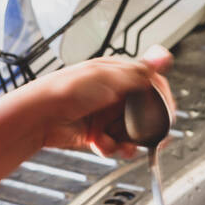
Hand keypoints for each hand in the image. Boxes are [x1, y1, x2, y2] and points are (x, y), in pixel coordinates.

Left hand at [26, 45, 174, 157]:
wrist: (37, 117)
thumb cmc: (64, 89)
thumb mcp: (105, 76)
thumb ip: (137, 71)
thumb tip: (163, 56)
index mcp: (118, 75)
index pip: (152, 85)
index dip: (162, 100)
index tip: (167, 116)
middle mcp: (114, 95)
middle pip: (145, 114)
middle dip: (147, 128)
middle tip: (152, 140)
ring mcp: (105, 116)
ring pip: (132, 133)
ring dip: (129, 142)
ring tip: (120, 145)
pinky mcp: (97, 134)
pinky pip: (115, 145)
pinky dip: (112, 149)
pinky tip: (103, 145)